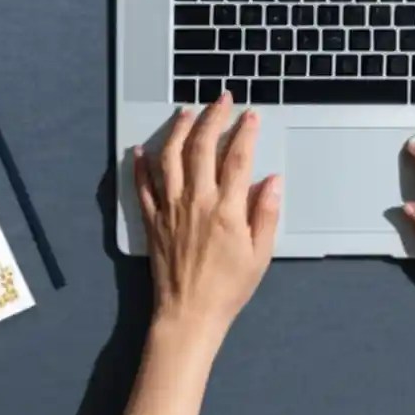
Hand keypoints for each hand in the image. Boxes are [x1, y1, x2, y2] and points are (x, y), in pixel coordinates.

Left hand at [134, 92, 281, 336]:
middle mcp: (197, 201)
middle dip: (213, 118)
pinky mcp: (152, 220)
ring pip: (170, 158)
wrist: (188, 314)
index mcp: (227, 210)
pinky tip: (142, 149)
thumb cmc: (229, 288)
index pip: (238, 159)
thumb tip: (273, 180)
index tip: (251, 115)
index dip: (246, 132)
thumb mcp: (261, 254)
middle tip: (221, 100)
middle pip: (202, 148)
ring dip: (178, 131)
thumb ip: (267, 213)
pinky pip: (143, 186)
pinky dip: (141, 164)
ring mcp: (170, 209)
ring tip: (186, 112)